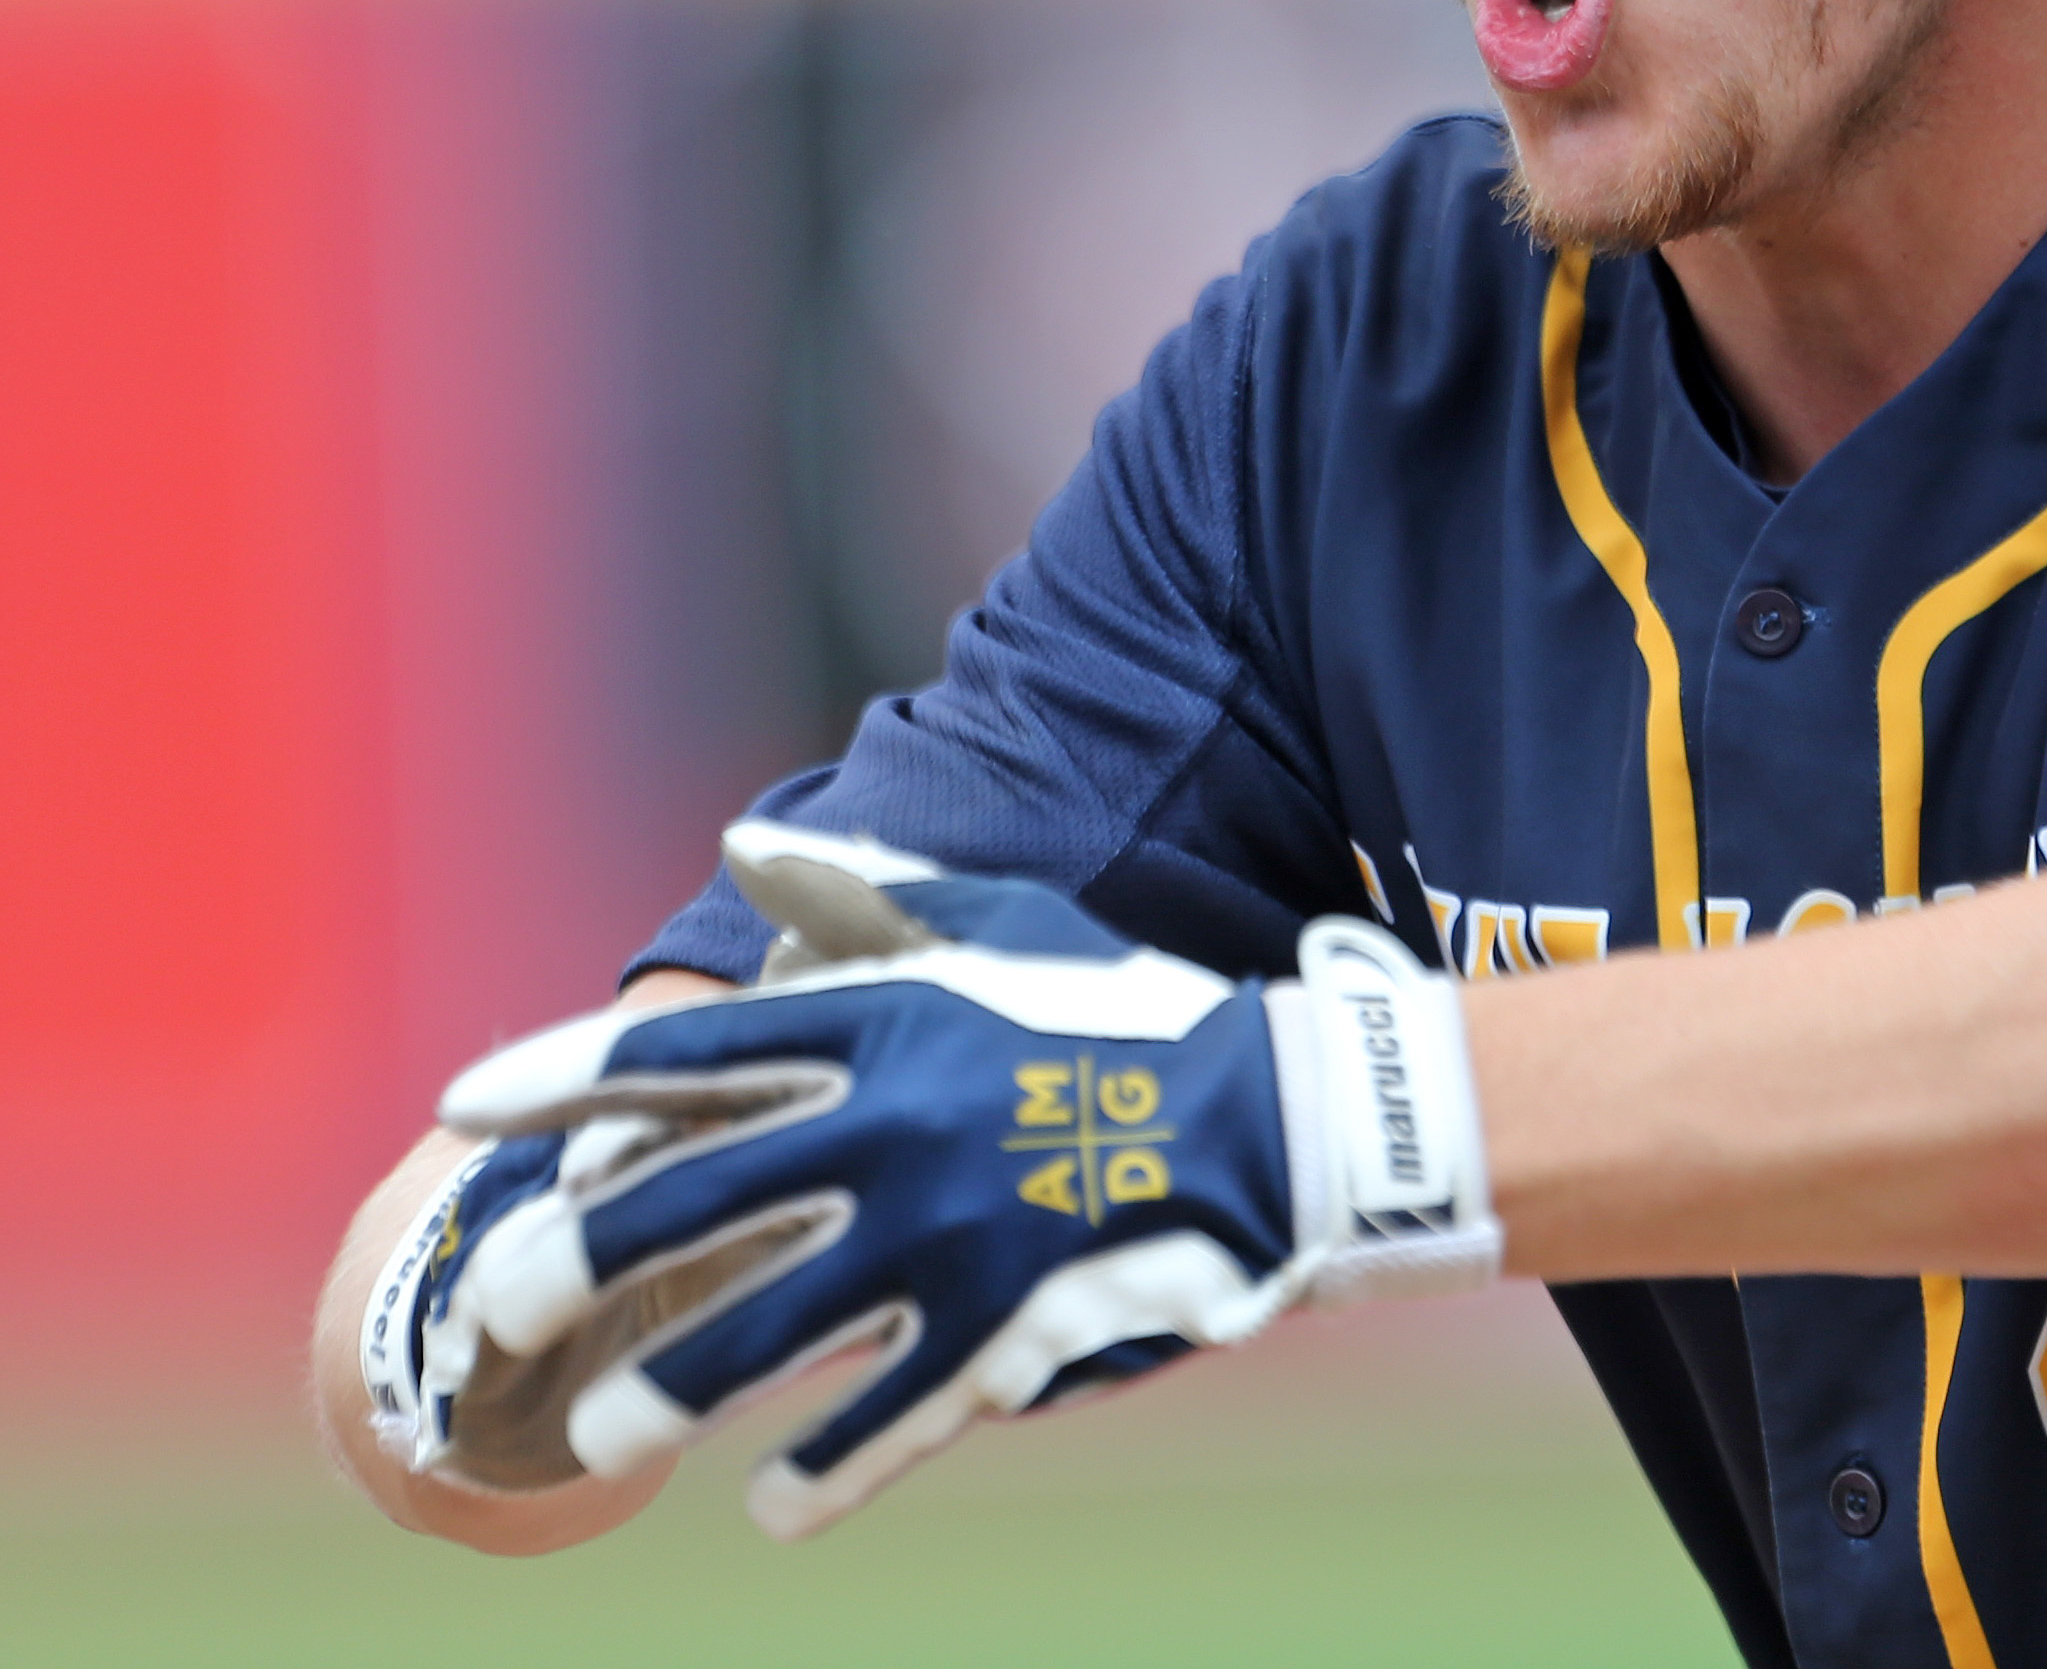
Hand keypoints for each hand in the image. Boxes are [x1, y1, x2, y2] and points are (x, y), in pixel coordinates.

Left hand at [416, 824, 1492, 1535]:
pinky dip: (825, 1474)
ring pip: (764, 1332)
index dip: (564, 1078)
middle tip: (493, 1309)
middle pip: (686, 1205)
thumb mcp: (993, 933)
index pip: (684, 1053)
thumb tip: (748, 849)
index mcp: (883, 1026)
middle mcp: (892, 1131)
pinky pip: (887, 1418)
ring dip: (669, 1391)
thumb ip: (863, 901)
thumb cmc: (1115, 1010)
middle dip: (567, 1264)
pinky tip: (771, 1509)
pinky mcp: (1003, 1330)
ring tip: (602, 1436)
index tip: (466, 1108)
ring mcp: (946, 1239)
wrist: (1268, 1112)